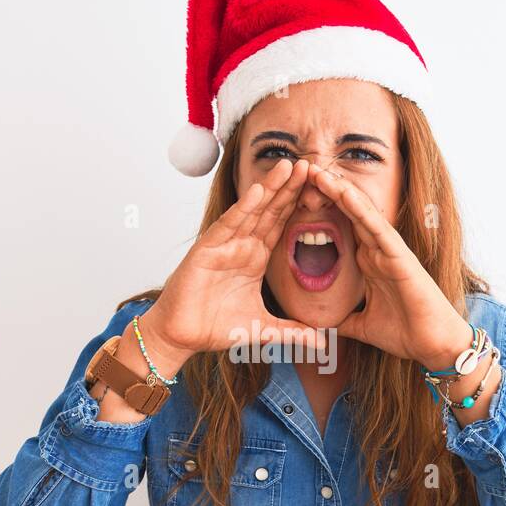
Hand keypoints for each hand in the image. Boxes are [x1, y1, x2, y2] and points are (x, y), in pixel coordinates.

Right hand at [141, 158, 327, 363]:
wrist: (181, 336)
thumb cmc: (214, 327)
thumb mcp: (264, 329)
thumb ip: (294, 332)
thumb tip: (324, 342)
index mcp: (255, 258)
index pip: (282, 225)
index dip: (299, 206)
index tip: (321, 188)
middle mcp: (242, 246)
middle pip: (271, 211)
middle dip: (289, 188)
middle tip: (311, 163)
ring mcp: (224, 245)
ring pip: (252, 211)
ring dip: (270, 188)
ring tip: (289, 166)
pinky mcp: (207, 250)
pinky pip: (229, 225)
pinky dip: (243, 208)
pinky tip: (258, 191)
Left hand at [307, 164, 471, 368]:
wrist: (433, 346)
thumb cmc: (405, 333)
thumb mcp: (361, 327)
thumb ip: (343, 322)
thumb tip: (323, 328)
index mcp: (369, 263)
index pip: (342, 228)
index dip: (323, 210)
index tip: (300, 195)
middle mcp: (378, 251)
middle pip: (349, 213)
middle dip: (328, 192)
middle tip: (304, 169)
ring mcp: (390, 251)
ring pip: (361, 213)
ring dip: (340, 191)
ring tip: (318, 172)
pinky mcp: (400, 257)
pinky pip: (377, 228)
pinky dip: (361, 210)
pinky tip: (344, 193)